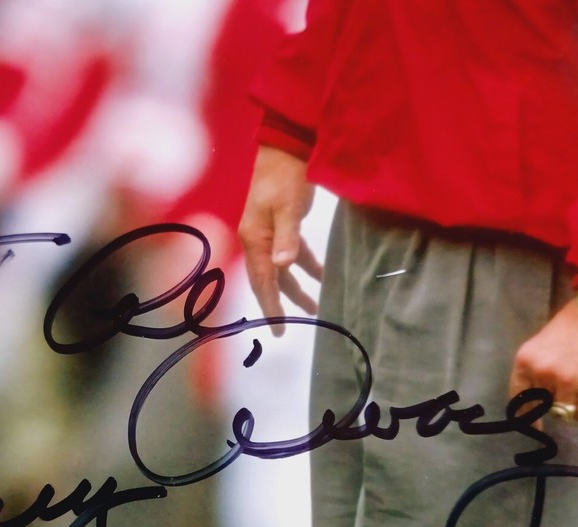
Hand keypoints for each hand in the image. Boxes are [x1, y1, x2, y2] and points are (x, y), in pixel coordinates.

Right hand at [238, 146, 321, 333]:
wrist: (284, 147)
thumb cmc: (284, 176)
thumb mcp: (288, 207)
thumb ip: (287, 238)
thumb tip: (283, 267)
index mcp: (255, 239)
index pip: (262, 281)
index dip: (270, 306)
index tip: (278, 329)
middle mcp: (257, 240)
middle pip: (268, 280)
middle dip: (279, 303)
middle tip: (287, 328)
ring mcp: (268, 232)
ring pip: (280, 269)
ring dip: (296, 287)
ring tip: (314, 306)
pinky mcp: (282, 224)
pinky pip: (291, 253)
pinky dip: (305, 266)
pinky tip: (322, 274)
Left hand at [509, 299, 577, 426]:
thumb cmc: (572, 326)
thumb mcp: (541, 345)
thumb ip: (535, 370)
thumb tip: (536, 398)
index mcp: (525, 361)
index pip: (518, 399)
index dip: (525, 415)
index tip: (532, 424)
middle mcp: (544, 373)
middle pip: (544, 408)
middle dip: (554, 406)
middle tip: (567, 396)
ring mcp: (569, 381)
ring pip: (566, 414)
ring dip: (575, 410)